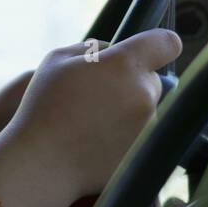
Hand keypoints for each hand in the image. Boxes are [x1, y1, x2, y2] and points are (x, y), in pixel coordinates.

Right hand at [0, 29, 181, 206]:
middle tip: (96, 95)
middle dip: (131, 83)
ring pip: (147, 109)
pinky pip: (141, 136)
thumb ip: (92, 48)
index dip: (158, 45)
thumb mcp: (57, 60)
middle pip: (152, 80)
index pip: (166, 44)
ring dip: (128, 111)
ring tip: (91, 122)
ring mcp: (148, 126)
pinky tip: (96, 141)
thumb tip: (112, 50)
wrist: (42, 162)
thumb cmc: (43, 107)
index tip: (148, 52)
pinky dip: (125, 136)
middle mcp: (144, 93)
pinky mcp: (145, 152)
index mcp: (125, 65)